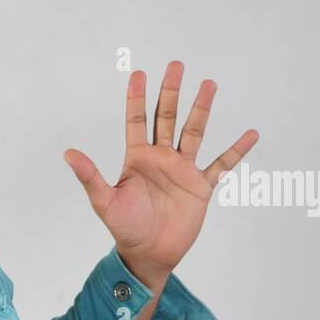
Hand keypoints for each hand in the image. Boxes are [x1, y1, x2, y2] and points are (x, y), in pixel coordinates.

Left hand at [63, 61, 257, 283]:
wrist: (148, 253)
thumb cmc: (124, 227)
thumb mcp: (104, 201)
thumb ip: (89, 176)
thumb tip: (68, 154)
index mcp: (137, 158)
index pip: (137, 120)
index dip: (137, 97)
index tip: (139, 73)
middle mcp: (161, 158)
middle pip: (166, 118)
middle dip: (171, 92)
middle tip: (176, 65)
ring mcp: (182, 169)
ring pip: (193, 132)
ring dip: (201, 109)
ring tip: (209, 84)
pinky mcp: (201, 186)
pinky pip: (222, 165)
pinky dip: (236, 151)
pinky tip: (250, 134)